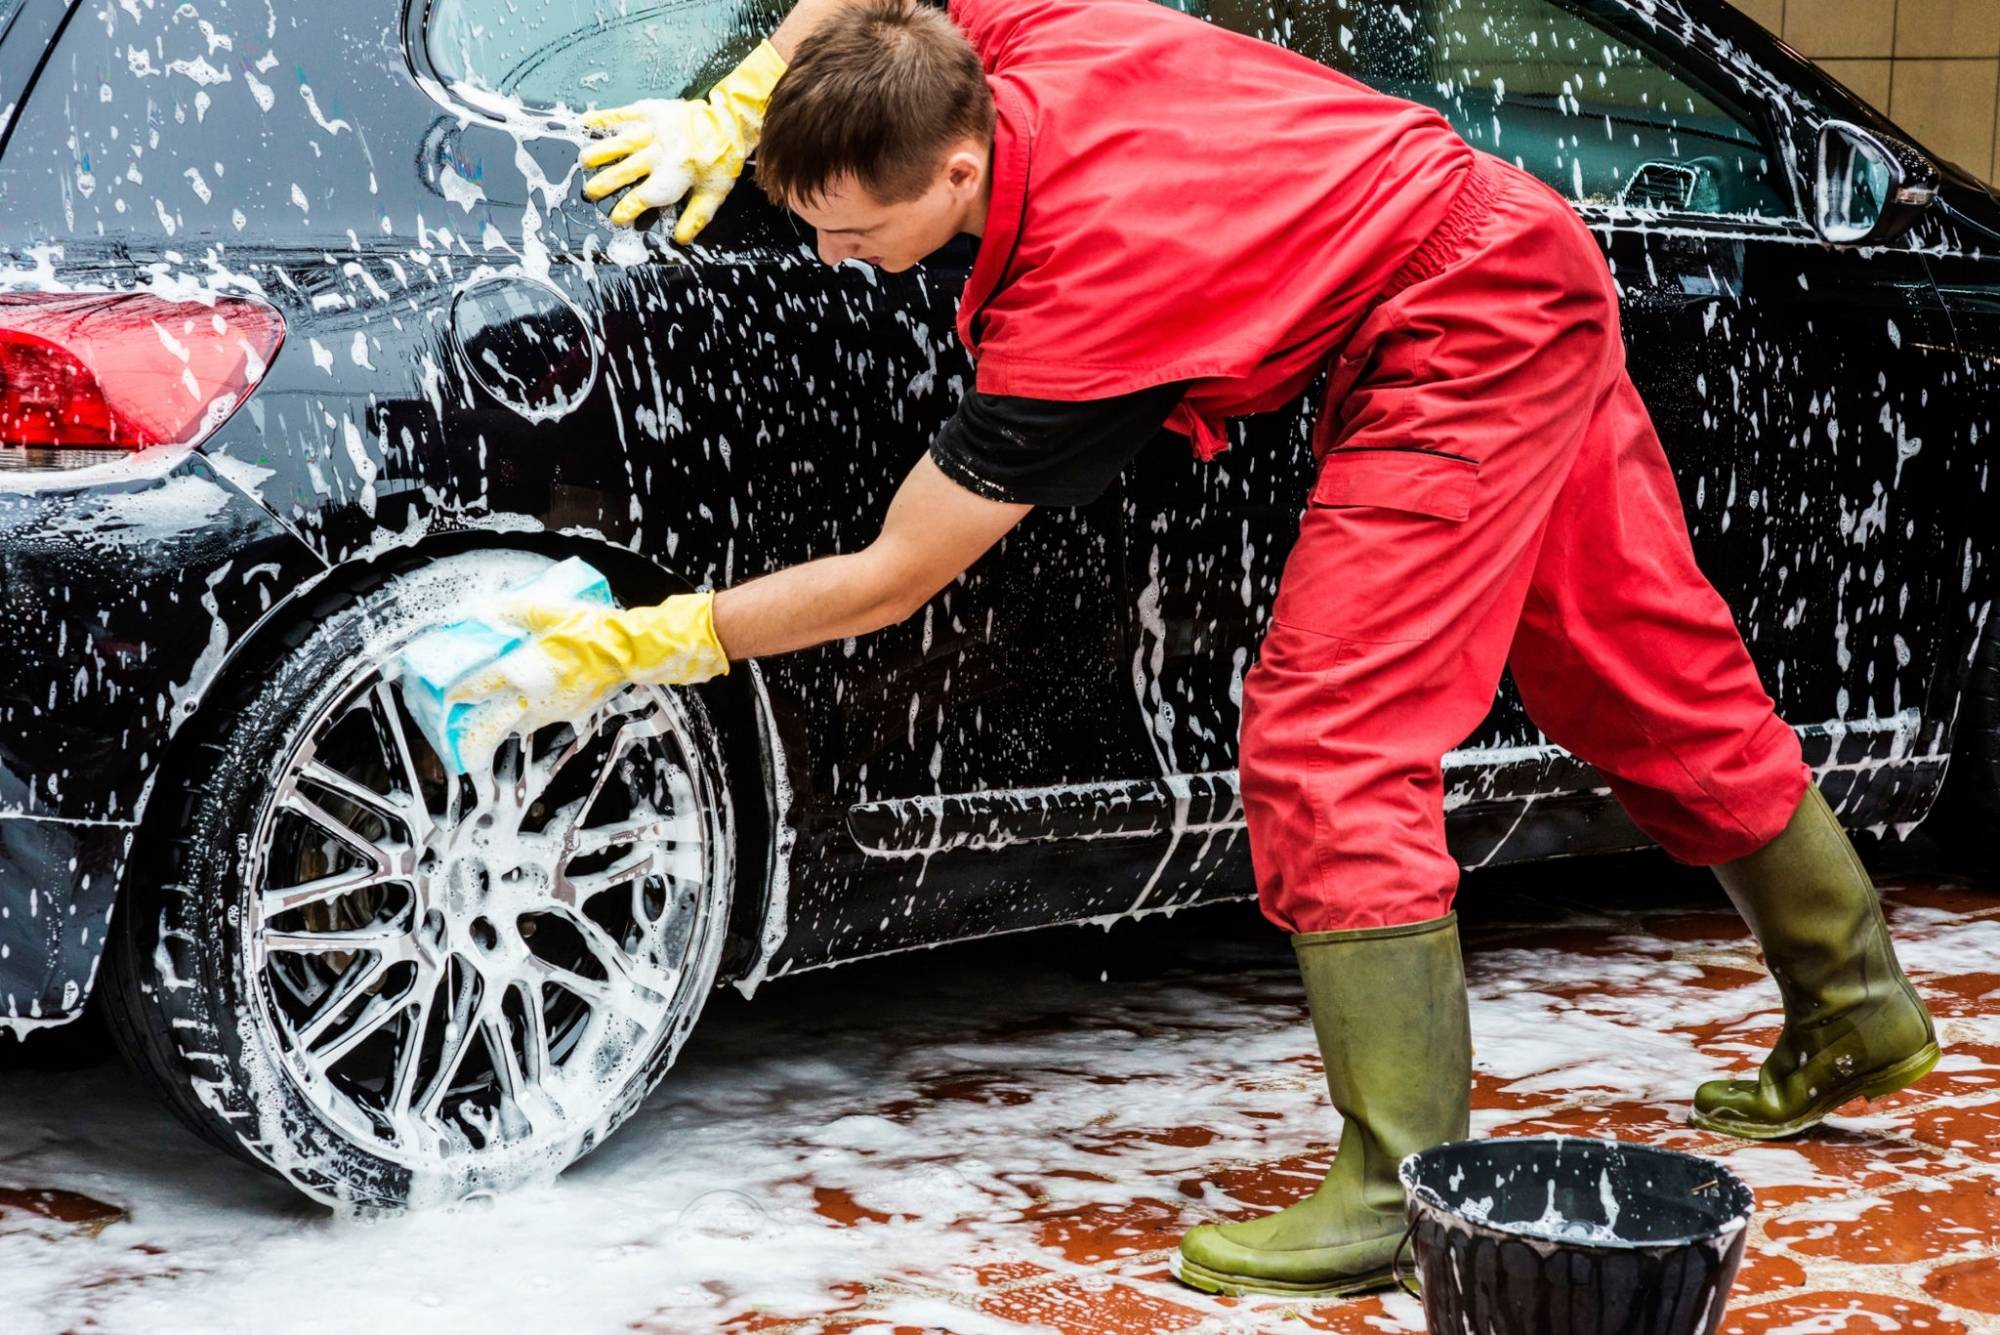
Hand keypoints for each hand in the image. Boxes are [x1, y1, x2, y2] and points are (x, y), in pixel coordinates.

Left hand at [441, 594, 730, 766]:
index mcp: (527, 670)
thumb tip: (484, 608)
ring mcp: (555, 709)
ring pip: (518, 725)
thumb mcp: (552, 611)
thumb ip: (515, 610)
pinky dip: (526, 719)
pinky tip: (524, 713)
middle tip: (457, 737)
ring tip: (485, 725)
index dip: (460, 691)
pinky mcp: (572, 712)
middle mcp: (537, 696)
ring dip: (500, 726)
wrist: (633, 650)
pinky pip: (541, 720)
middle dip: (474, 732)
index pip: (482, 685)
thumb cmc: (594, 631)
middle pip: (495, 722)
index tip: (444, 695)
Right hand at [580, 41, 786, 241]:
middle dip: (605, 183)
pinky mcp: (650, 111)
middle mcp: (658, 154)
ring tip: (584, 160)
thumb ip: (696, 216)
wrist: (728, 122)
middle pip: (624, 172)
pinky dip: (603, 118)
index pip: (643, 197)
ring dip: (600, 153)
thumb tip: (680, 239)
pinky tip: (586, 121)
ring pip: (619, 143)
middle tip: (591, 192)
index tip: (617, 218)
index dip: (627, 209)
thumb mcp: (714, 194)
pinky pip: (622, 114)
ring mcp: (652, 131)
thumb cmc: (721, 160)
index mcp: (672, 176)